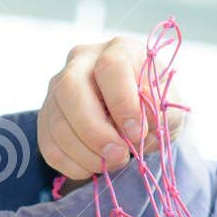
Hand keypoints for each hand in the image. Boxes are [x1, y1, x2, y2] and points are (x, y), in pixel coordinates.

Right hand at [39, 37, 183, 179]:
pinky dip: (71, 163)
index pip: (111, 66)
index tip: (137, 133)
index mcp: (119, 50)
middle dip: (95, 131)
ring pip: (57, 121)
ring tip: (112, 162)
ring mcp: (58, 88)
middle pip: (71, 88)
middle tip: (119, 155)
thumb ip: (161, 112)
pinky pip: (49, 144)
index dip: (122, 102)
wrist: (136, 120)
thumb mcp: (169, 108)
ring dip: (85, 152)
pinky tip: (93, 166)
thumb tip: (141, 123)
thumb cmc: (153, 108)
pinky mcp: (47, 115)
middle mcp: (82, 61)